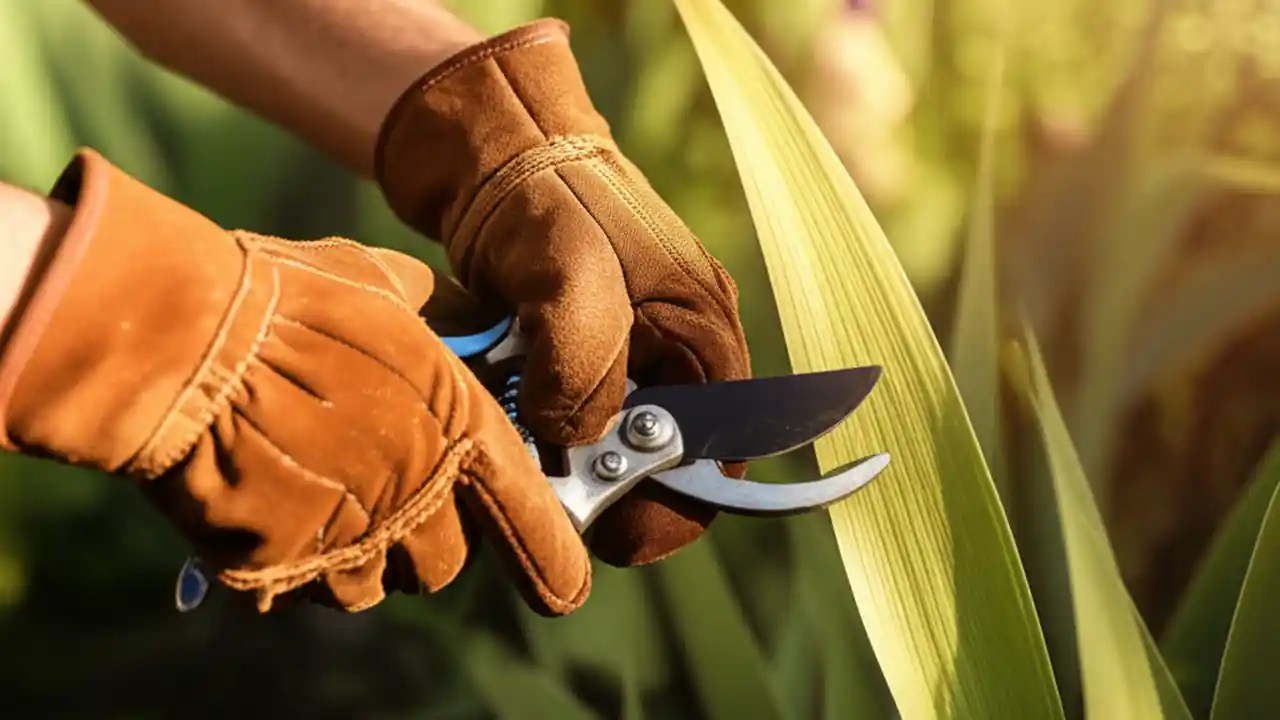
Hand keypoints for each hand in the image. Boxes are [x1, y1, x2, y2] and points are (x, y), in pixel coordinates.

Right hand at [0, 149, 589, 614]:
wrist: (183, 342)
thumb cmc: (289, 302)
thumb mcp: (384, 285)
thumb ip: (441, 313)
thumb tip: (471, 315)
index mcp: (461, 429)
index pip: (531, 521)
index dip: (551, 558)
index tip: (561, 582)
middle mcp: (419, 495)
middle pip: (448, 560)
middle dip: (427, 536)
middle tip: (390, 495)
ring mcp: (352, 537)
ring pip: (378, 585)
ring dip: (364, 557)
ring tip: (324, 501)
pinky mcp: (285, 567)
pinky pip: (312, 590)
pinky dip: (304, 567)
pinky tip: (278, 516)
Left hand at [376, 19, 750, 565]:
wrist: (501, 155)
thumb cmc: (550, 201)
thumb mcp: (573, 275)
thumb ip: (586, 365)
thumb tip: (573, 439)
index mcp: (705, 334)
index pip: (722, 454)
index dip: (677, 503)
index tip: (618, 527)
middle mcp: (680, 351)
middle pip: (662, 457)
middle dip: (609, 476)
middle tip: (550, 474)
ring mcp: (634, 352)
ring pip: (613, 440)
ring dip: (567, 448)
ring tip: (522, 419)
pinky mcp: (590, 350)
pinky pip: (578, 410)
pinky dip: (543, 418)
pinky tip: (512, 395)